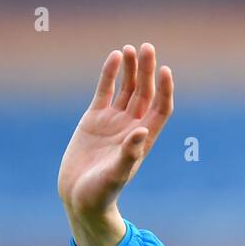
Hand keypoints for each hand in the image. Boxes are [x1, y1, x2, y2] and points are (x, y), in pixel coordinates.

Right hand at [58, 43, 173, 245]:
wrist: (79, 198)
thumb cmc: (102, 193)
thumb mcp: (116, 175)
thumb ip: (129, 155)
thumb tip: (142, 132)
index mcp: (144, 141)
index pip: (161, 109)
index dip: (165, 90)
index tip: (165, 70)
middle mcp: (132, 128)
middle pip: (145, 93)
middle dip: (147, 71)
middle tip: (147, 47)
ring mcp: (113, 122)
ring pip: (127, 89)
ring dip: (131, 69)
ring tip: (131, 48)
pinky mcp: (94, 119)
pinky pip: (105, 91)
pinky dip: (109, 75)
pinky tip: (114, 57)